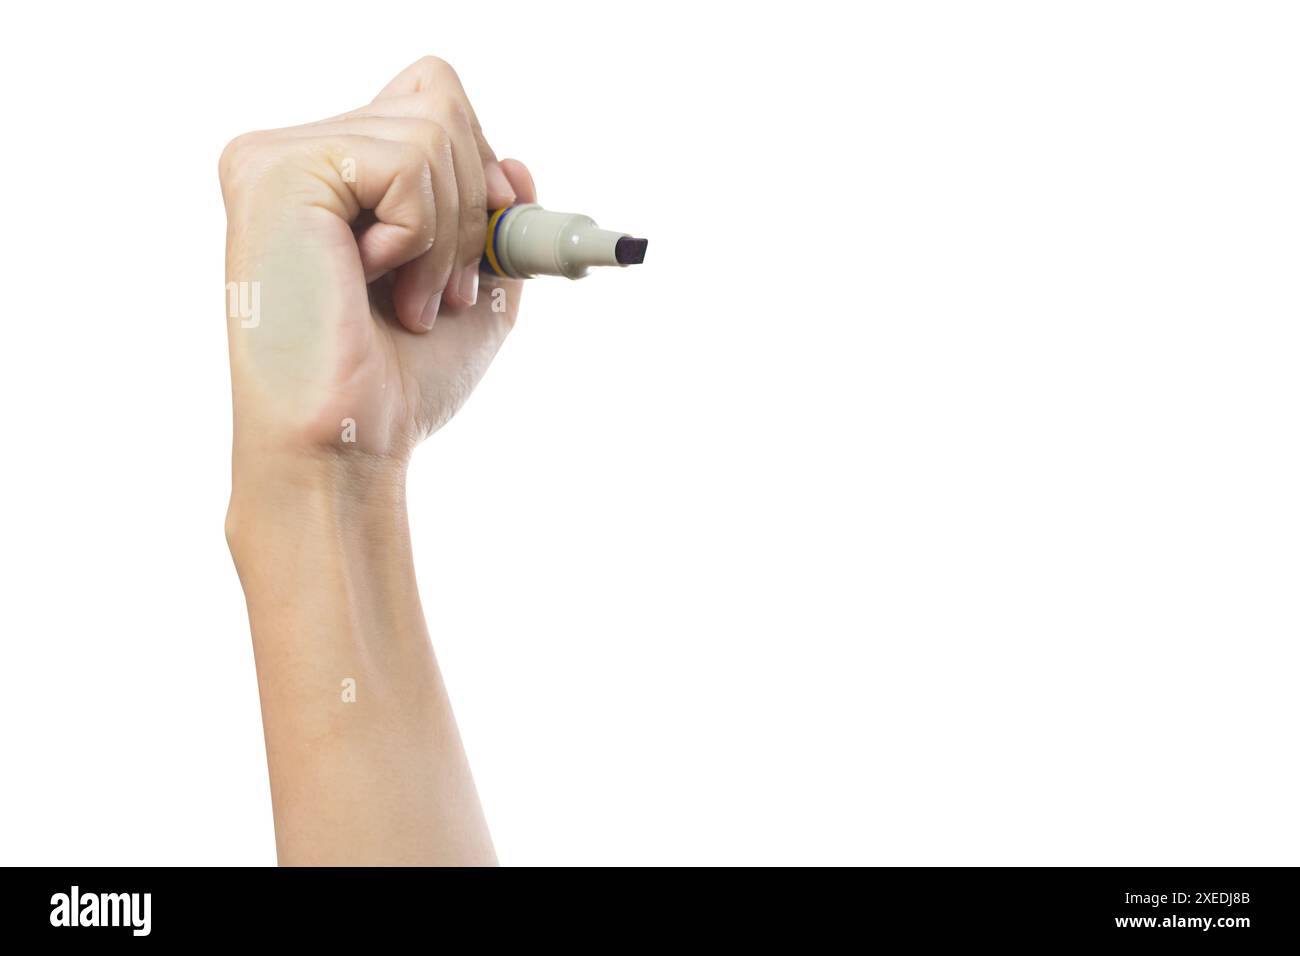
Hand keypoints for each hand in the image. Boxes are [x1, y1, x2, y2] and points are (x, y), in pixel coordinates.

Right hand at [220, 56, 534, 464]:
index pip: (427, 98)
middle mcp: (289, 154)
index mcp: (326, 178)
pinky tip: (373, 285)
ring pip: (431, 131)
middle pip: (438, 101)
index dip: (477, 157)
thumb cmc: (396, 383)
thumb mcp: (473, 290)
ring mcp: (275, 157)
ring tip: (412, 303)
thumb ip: (494, 220)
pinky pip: (407, 162)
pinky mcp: (279, 171)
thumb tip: (514, 159)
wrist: (346, 443)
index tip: (493, 231)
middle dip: (474, 206)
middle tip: (446, 295)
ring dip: (450, 235)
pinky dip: (423, 235)